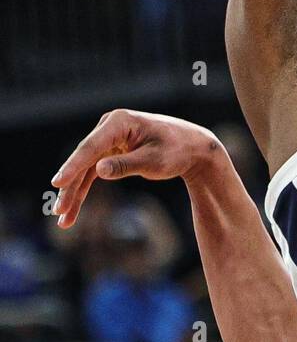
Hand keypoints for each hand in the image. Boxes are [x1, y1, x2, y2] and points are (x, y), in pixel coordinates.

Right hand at [52, 110, 222, 228]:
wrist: (193, 148)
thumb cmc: (176, 151)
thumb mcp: (154, 161)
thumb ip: (126, 165)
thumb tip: (98, 170)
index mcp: (120, 122)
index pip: (91, 146)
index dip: (73, 166)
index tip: (58, 183)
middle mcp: (110, 127)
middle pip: (84, 160)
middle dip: (70, 187)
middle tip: (59, 211)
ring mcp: (108, 139)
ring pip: (85, 169)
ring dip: (74, 193)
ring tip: (63, 220)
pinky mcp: (110, 152)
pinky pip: (92, 173)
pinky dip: (83, 190)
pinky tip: (72, 210)